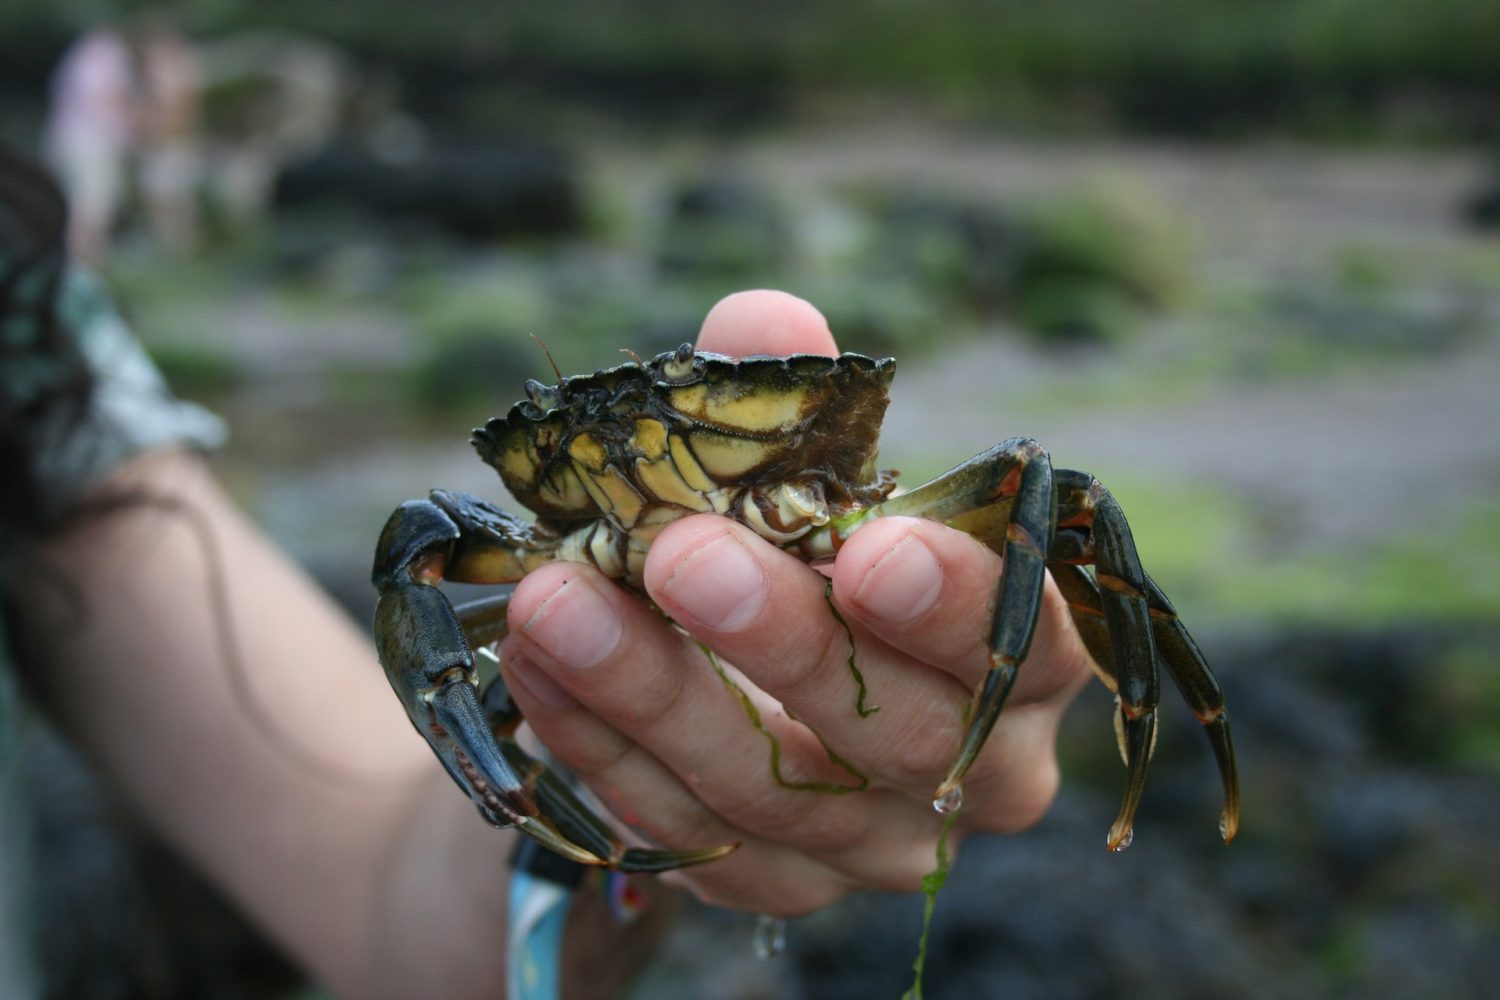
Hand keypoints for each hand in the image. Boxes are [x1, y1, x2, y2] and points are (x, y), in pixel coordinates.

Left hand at [501, 290, 1092, 913]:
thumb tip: (763, 321)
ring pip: (778, 796)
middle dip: (788, 644)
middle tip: (681, 558)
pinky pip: (691, 840)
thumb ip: (794, 405)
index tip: (873, 546)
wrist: (742, 677)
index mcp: (1022, 657)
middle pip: (906, 737)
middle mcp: (973, 770)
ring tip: (557, 602)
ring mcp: (873, 844)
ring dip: (655, 694)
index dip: (959, 604)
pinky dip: (606, 751)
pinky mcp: (777, 882)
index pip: (1028, 644)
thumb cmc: (810, 552)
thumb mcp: (808, 474)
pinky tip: (537, 669)